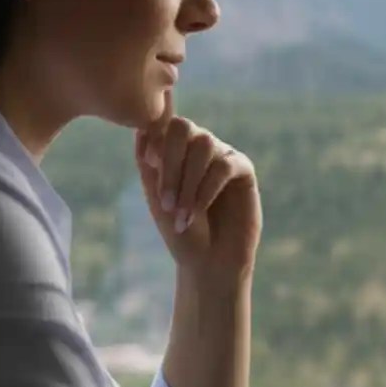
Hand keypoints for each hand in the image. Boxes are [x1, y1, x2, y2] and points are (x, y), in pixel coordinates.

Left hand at [135, 91, 261, 280]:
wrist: (209, 262)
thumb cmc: (180, 231)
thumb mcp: (156, 197)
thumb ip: (149, 163)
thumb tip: (141, 128)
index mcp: (175, 149)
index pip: (163, 124)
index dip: (154, 139)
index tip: (149, 162)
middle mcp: (199, 146)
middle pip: (182, 127)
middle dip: (170, 162)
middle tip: (165, 201)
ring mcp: (222, 155)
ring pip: (203, 145)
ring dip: (187, 182)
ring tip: (180, 214)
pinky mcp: (243, 169)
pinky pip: (223, 166)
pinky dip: (205, 190)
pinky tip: (197, 212)